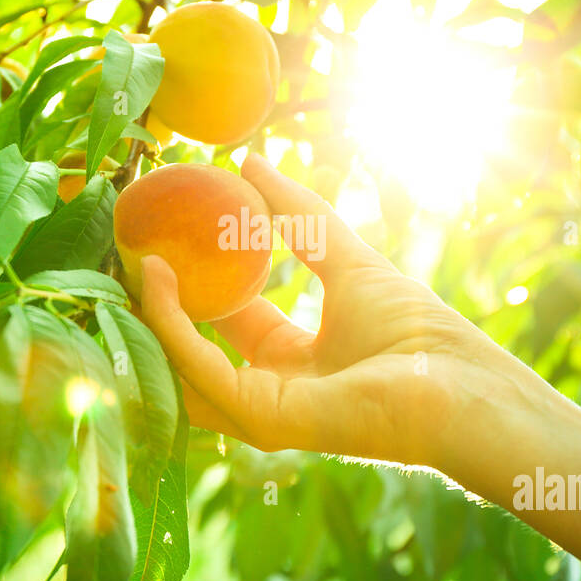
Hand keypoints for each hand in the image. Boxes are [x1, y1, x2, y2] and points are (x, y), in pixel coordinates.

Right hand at [138, 153, 535, 467]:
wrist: (457, 381)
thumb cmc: (415, 329)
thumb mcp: (342, 258)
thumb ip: (296, 215)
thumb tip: (249, 160)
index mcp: (290, 364)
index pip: (223, 324)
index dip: (189, 286)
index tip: (158, 240)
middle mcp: (267, 392)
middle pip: (189, 353)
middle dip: (151, 308)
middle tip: (123, 251)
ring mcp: (258, 413)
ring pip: (179, 365)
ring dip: (145, 315)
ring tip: (123, 258)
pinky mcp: (260, 420)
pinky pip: (199, 368)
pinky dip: (170, 325)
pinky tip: (154, 278)